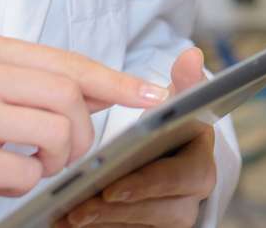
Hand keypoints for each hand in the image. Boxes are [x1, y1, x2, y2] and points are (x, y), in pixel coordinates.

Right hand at [0, 31, 170, 227]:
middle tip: (67, 154)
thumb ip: (40, 85)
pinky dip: (23, 184)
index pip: (69, 63)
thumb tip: (111, 86)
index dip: (117, 81)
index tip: (151, 95)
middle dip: (84, 133)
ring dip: (56, 161)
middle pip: (70, 96)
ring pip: (56, 131)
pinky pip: (25, 172)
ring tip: (32, 167)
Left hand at [64, 48, 217, 226]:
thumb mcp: (179, 103)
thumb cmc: (170, 128)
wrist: (166, 156)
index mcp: (201, 166)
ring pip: (138, 226)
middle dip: (118, 210)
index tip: (113, 187)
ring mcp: (169, 220)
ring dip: (103, 222)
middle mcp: (191, 199)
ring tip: (68, 212)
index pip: (182, 179)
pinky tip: (65, 221)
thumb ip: (184, 81)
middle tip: (82, 206)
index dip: (149, 184)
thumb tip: (191, 54)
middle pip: (159, 211)